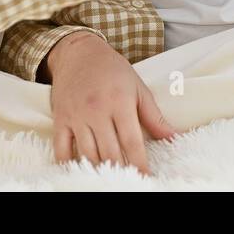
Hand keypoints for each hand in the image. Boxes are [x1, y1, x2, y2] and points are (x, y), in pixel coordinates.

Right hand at [45, 31, 178, 174]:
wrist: (79, 52)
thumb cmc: (113, 69)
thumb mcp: (138, 88)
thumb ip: (154, 116)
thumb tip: (173, 137)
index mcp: (119, 102)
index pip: (131, 141)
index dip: (139, 164)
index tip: (145, 178)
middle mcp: (96, 110)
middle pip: (109, 151)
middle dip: (120, 170)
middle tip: (128, 182)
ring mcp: (76, 115)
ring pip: (87, 153)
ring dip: (99, 169)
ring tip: (109, 178)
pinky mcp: (60, 118)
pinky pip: (61, 148)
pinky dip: (69, 163)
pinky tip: (80, 171)